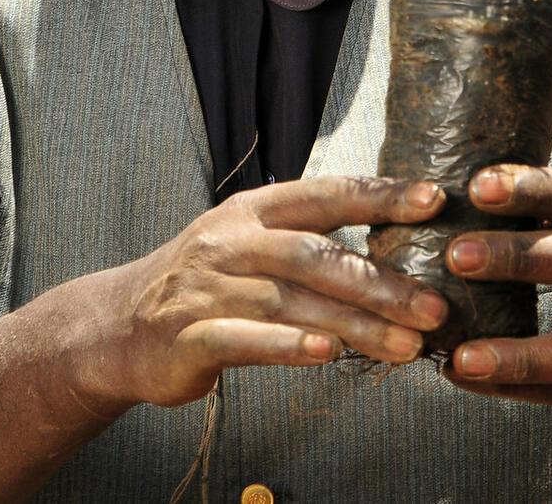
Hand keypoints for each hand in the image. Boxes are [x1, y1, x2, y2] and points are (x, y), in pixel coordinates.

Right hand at [82, 176, 449, 410]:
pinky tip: (329, 358)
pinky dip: (287, 348)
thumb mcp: (249, 247)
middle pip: (314, 255)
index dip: (379, 194)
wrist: (116, 326)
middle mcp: (229, 242)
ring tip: (407, 345)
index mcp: (251, 211)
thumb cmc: (206, 285)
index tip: (434, 200)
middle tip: (435, 306)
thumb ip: (309, 246)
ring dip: (354, 326)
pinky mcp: (188, 336)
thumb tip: (396, 257)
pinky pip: (244, 340)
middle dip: (380, 282)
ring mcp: (206, 288)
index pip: (324, 195)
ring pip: (290, 302)